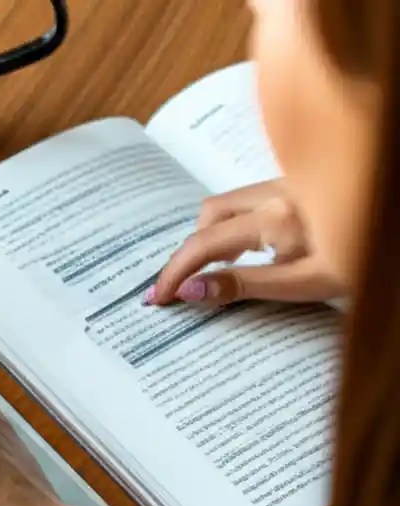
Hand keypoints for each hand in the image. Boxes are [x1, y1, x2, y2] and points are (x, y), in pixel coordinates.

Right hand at [146, 180, 343, 305]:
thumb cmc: (372, 255)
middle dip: (195, 247)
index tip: (157, 297)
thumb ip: (247, 284)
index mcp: (274, 217)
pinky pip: (257, 200)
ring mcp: (292, 184)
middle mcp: (277, 192)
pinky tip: (264, 246)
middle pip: (211, 214)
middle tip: (196, 284)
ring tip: (229, 269)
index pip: (203, 245)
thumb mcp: (310, 282)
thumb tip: (193, 290)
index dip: (174, 272)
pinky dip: (245, 223)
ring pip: (234, 203)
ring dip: (221, 233)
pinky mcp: (306, 184)